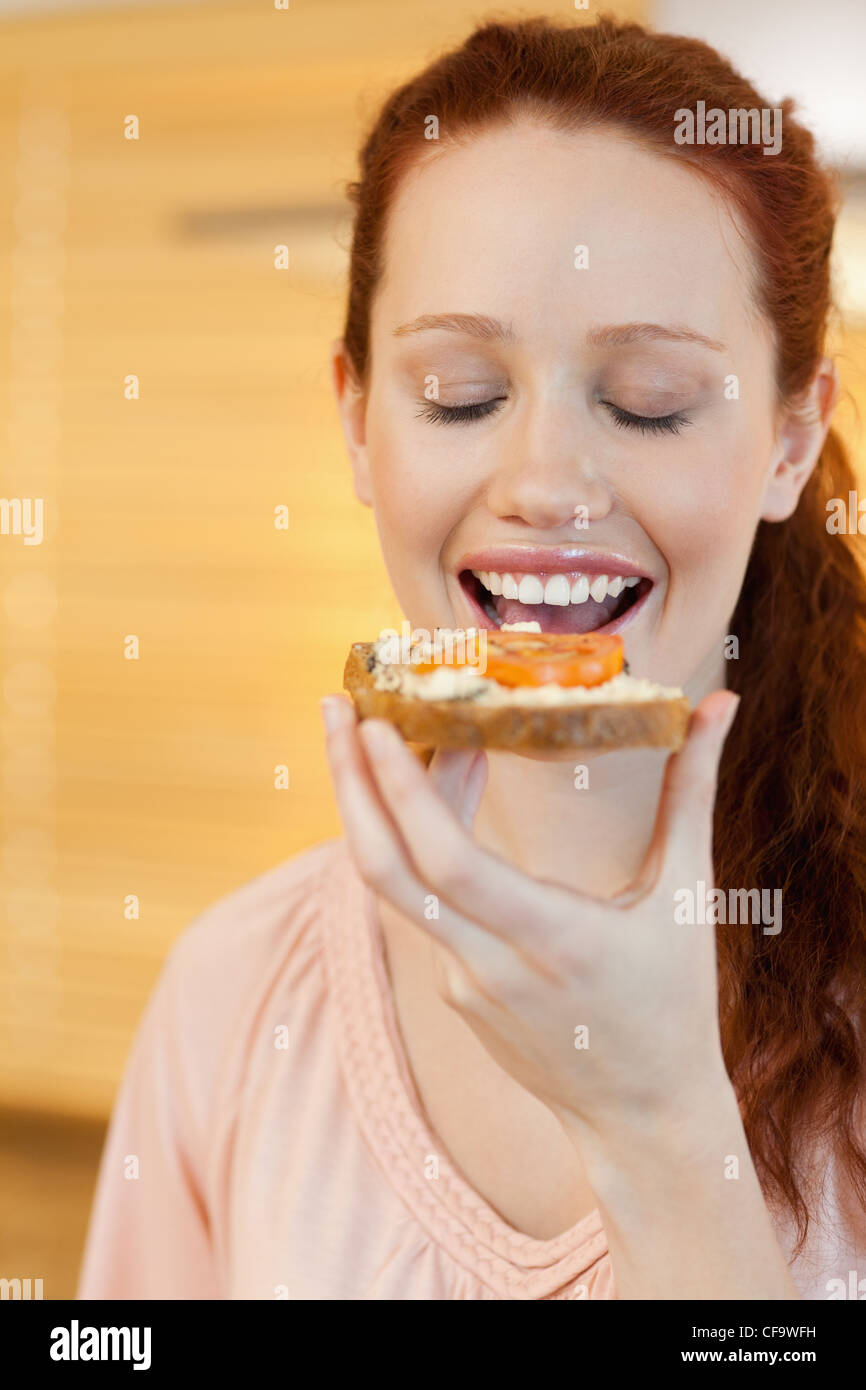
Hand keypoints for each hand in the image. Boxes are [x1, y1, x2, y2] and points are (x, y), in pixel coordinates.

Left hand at [320, 689, 738, 1138]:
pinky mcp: (454, 988)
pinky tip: (444, 787)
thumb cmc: (675, 1001)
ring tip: (391, 727)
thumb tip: (720, 704)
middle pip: (385, 870)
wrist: (643, 1115)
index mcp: (551, 938)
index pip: (448, 862)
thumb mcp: (688, 897)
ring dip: (383, 802)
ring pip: (396, 882)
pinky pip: (420, 901)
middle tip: (335, 705)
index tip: (378, 724)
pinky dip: (419, 838)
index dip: (404, 792)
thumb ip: (693, 793)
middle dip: (349, 782)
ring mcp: (462, 981)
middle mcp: (489, 964)